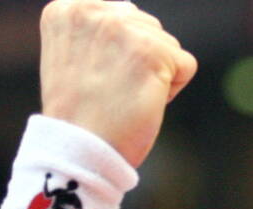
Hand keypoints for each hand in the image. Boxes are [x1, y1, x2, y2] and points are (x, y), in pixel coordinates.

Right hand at [39, 0, 197, 168]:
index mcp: (67, 10)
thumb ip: (97, 34)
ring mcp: (122, 28)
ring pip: (167, 45)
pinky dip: (172, 91)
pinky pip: (185, 65)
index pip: (120, 16)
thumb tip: (132, 13)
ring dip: (155, 76)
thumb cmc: (79, 119)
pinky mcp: (152, 51)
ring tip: (124, 98)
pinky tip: (143, 103)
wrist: (80, 152)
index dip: (118, 54)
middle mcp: (93, 11)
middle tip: (111, 94)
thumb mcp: (73, 59)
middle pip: (146, 27)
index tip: (96, 80)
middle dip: (139, 62)